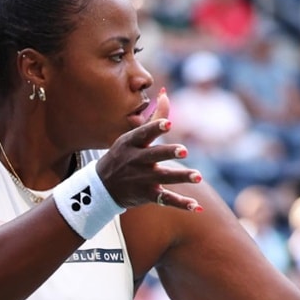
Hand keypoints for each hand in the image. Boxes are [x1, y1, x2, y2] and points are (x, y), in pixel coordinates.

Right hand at [96, 92, 203, 210]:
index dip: (155, 127)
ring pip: (163, 178)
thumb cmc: (123, 155)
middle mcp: (136, 160)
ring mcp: (142, 179)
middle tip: (184, 151)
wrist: (101, 187)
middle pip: (154, 155)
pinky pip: (166, 199)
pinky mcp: (147, 194)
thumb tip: (166, 94)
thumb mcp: (132, 137)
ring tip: (198, 177)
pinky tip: (196, 206)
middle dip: (168, 153)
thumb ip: (153, 117)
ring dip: (181, 177)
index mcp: (131, 143)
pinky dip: (181, 204)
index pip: (143, 134)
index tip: (168, 123)